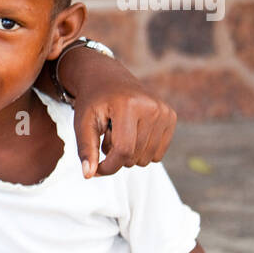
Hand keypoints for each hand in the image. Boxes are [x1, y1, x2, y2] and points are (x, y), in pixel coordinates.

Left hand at [65, 56, 175, 177]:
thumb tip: (88, 175)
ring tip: (118, 132)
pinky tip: (132, 132)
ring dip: (129, 153)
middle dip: (116, 156)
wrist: (106, 78)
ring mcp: (164, 111)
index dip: (109, 166)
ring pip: (147, 158)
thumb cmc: (92, 102)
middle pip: (135, 156)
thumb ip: (85, 149)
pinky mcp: (171, 117)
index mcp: (128, 105)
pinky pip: (158, 153)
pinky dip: (142, 150)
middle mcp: (152, 107)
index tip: (96, 170)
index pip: (123, 150)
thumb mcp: (82, 123)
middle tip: (107, 135)